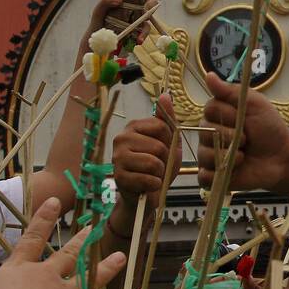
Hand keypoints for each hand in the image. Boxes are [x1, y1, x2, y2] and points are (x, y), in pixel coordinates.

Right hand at [0, 197, 125, 288]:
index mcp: (19, 270)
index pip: (31, 239)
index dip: (43, 219)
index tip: (55, 201)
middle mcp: (45, 277)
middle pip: (67, 255)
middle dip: (81, 240)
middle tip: (94, 228)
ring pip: (88, 277)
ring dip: (106, 267)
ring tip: (120, 257)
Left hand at [80, 0, 155, 54]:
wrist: (98, 41)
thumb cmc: (99, 22)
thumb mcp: (98, 10)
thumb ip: (105, 1)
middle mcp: (135, 8)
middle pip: (149, 4)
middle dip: (150, 8)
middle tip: (146, 15)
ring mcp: (138, 20)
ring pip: (148, 20)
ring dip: (145, 28)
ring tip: (139, 38)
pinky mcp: (138, 31)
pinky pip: (144, 32)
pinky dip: (142, 36)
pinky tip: (138, 41)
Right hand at [111, 92, 180, 210]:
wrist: (147, 194)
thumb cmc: (159, 166)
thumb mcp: (169, 141)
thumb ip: (167, 119)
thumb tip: (166, 94)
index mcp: (134, 126)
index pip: (163, 126)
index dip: (171, 142)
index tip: (166, 149)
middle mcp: (121, 138)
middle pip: (159, 146)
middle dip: (165, 160)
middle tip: (159, 166)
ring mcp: (117, 157)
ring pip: (154, 163)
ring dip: (160, 173)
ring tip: (153, 175)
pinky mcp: (118, 176)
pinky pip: (148, 179)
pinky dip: (154, 185)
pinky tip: (148, 185)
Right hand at [198, 72, 288, 189]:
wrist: (281, 156)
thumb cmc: (268, 128)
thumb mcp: (255, 104)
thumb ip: (231, 91)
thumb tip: (208, 75)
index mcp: (216, 115)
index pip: (209, 109)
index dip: (228, 115)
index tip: (244, 118)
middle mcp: (208, 134)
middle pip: (206, 132)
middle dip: (231, 136)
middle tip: (248, 139)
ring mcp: (209, 155)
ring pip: (204, 155)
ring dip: (228, 156)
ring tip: (244, 156)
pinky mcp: (213, 176)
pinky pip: (203, 177)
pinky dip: (217, 175)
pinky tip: (234, 169)